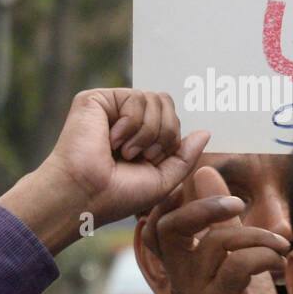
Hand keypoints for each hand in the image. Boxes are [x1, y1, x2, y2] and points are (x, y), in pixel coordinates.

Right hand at [0, 89, 208, 253]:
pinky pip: (136, 98)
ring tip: (124, 151)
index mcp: (140, 135)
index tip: (149, 162)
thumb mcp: (164, 179)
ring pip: (155, 99)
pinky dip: (131, 125)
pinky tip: (111, 140)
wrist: (86, 195)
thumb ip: (185, 155)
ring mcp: (111, 107)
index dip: (171, 139)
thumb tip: (205, 131)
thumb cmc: (119, 194)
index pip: (172, 118)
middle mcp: (126, 118)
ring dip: (146, 133)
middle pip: (167, 103)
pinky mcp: (96, 100)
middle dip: (163, 134)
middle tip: (140, 156)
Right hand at [143, 166, 292, 293]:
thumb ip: (220, 216)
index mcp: (179, 262)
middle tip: (239, 204)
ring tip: (280, 245)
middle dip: (204, 207)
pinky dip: (265, 255)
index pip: (157, 223)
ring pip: (217, 242)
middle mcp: (180, 278)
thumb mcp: (233, 252)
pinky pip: (238, 266)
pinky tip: (279, 261)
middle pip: (170, 228)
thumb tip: (204, 171)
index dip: (172, 199)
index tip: (202, 182)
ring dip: (257, 236)